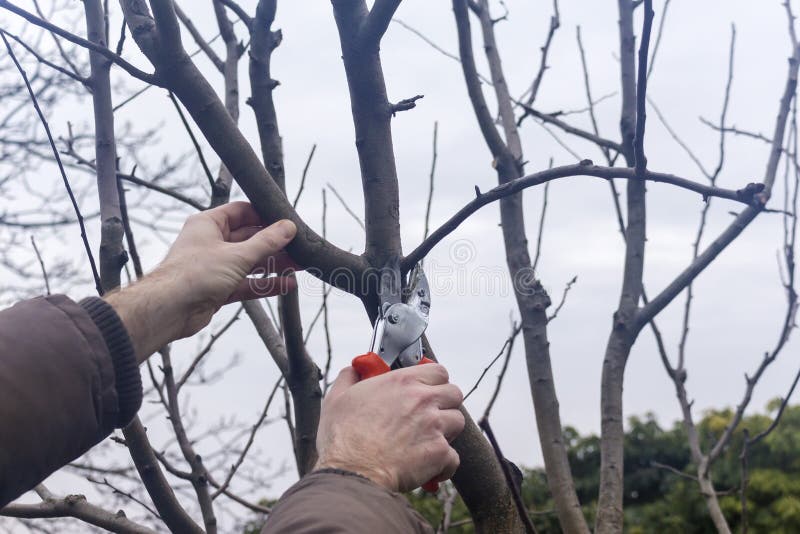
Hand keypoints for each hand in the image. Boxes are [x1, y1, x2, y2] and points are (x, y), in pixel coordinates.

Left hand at [106, 202, 296, 362]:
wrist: (169, 310)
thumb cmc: (194, 274)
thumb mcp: (237, 254)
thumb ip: (266, 242)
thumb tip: (288, 228)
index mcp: (209, 224)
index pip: (242, 212)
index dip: (265, 216)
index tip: (287, 222)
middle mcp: (211, 243)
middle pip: (250, 239)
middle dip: (275, 244)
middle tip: (300, 246)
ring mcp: (215, 267)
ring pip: (251, 262)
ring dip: (274, 265)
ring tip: (300, 265)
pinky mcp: (219, 289)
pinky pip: (247, 283)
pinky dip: (265, 284)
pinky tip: (286, 285)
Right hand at [315, 364, 464, 491]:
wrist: (352, 473)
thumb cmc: (343, 437)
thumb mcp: (337, 398)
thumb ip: (349, 378)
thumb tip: (353, 370)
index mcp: (403, 382)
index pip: (438, 371)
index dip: (434, 381)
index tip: (426, 389)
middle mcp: (423, 400)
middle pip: (455, 394)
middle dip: (445, 404)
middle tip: (429, 415)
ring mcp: (434, 427)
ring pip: (458, 422)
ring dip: (446, 432)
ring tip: (427, 441)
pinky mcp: (439, 454)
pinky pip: (453, 457)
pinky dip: (444, 464)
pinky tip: (428, 468)